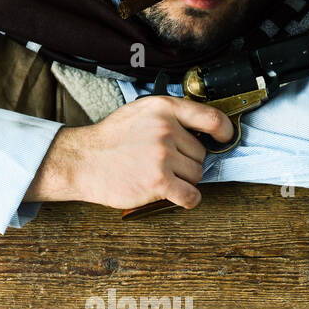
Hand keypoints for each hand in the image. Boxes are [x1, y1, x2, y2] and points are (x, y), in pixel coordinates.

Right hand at [25, 96, 233, 210]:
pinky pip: (191, 196)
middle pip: (201, 154)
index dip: (224, 131)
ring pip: (196, 175)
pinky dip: (188, 200)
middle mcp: (166, 130)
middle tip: (163, 163)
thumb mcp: (140, 112)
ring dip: (184, 181)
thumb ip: (169, 116)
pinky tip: (178, 197)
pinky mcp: (158, 182)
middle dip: (187, 162)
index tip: (225, 138)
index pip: (210, 118)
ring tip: (159, 176)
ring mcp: (162, 156)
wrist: (83, 161)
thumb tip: (200, 129)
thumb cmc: (111, 140)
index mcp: (163, 108)